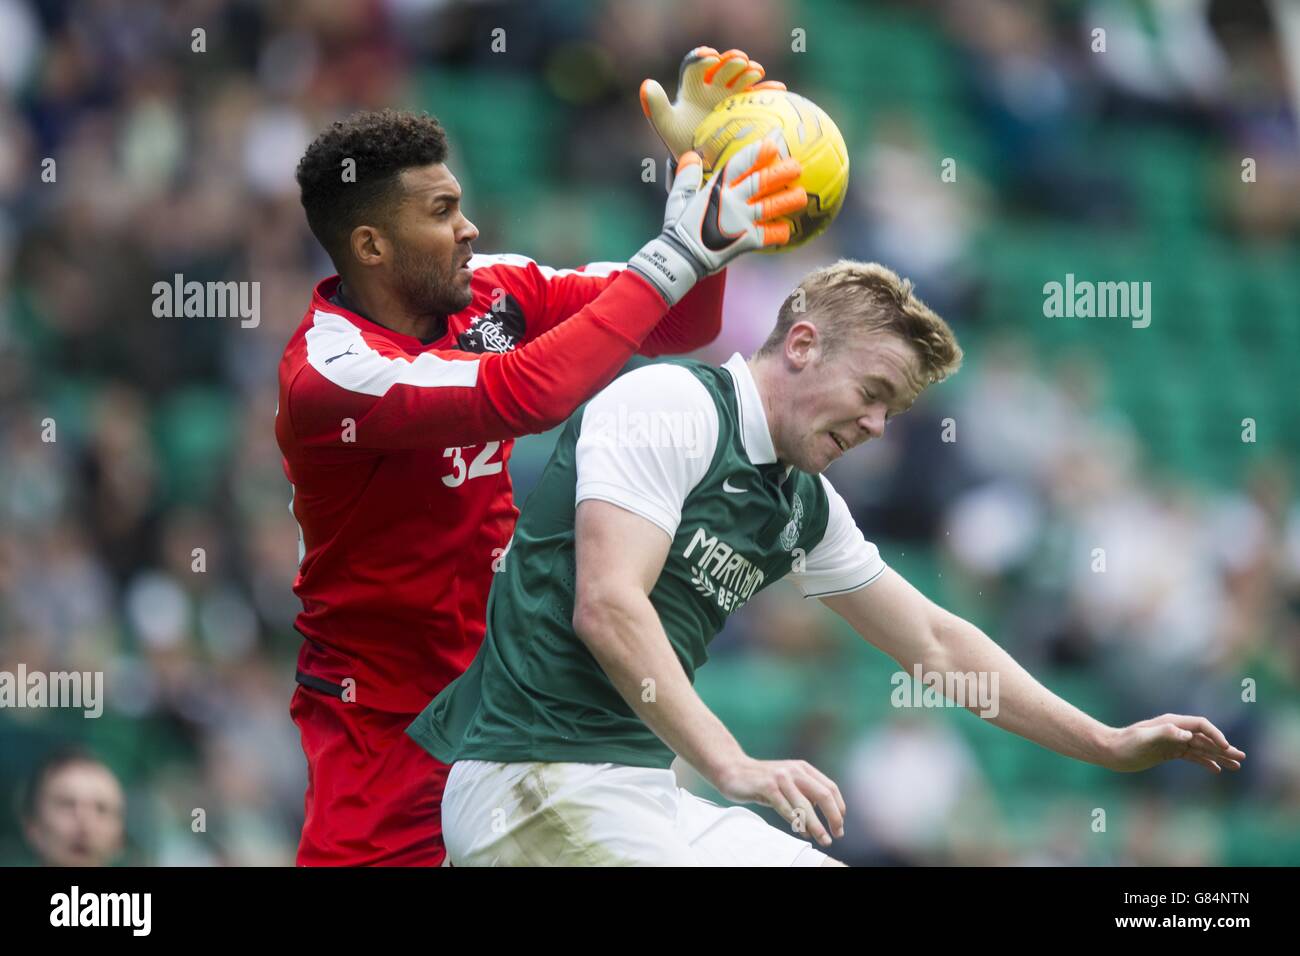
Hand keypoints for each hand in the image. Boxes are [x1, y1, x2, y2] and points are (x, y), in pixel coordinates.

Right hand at [629, 136, 805, 304]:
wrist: (681, 259)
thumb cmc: (679, 229)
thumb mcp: (678, 199)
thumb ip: (686, 177)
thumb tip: (691, 156)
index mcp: (716, 190)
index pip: (739, 165)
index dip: (756, 153)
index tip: (772, 144)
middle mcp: (731, 202)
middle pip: (761, 182)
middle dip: (781, 172)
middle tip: (796, 167)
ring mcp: (740, 221)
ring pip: (770, 206)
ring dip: (788, 200)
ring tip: (801, 195)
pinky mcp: (746, 241)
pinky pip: (769, 235)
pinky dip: (779, 232)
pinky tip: (787, 229)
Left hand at [640, 46, 786, 159]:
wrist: (702, 165)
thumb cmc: (682, 142)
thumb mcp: (668, 126)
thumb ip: (656, 108)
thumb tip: (647, 84)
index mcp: (692, 87)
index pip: (696, 66)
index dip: (703, 58)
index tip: (711, 58)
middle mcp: (713, 88)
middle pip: (722, 68)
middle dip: (731, 62)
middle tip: (740, 61)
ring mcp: (732, 98)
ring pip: (741, 78)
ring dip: (749, 72)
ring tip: (756, 72)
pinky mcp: (748, 109)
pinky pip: (759, 97)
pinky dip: (768, 91)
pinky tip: (778, 89)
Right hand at [712, 756, 845, 846]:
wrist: (733, 770)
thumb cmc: (762, 781)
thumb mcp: (787, 782)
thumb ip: (804, 792)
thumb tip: (825, 816)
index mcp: (803, 768)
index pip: (830, 788)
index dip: (838, 807)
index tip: (839, 825)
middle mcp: (795, 770)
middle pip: (823, 795)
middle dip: (833, 817)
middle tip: (837, 834)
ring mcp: (781, 777)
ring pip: (805, 805)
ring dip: (817, 825)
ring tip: (824, 839)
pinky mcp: (767, 786)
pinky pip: (786, 808)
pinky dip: (797, 822)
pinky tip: (803, 833)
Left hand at [1103, 714, 1245, 772]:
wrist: (1111, 751)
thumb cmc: (1126, 743)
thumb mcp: (1144, 738)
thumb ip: (1165, 733)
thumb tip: (1187, 735)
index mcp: (1172, 723)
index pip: (1200, 726)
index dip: (1215, 735)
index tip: (1225, 748)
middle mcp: (1175, 731)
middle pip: (1205, 738)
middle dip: (1224, 747)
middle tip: (1242, 758)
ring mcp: (1173, 742)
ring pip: (1201, 749)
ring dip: (1219, 756)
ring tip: (1236, 765)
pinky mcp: (1169, 752)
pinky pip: (1192, 756)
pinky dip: (1205, 762)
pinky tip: (1216, 770)